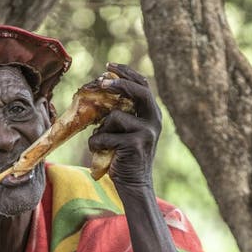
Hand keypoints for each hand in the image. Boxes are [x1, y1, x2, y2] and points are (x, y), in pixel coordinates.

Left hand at [88, 62, 161, 198]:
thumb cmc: (125, 157)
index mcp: (152, 114)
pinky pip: (105, 136)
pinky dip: (97, 144)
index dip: (126, 73)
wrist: (134, 185)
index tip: (109, 66)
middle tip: (101, 82)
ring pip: (114, 116)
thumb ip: (121, 114)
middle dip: (118, 84)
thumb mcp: (126, 132)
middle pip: (138, 91)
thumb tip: (101, 91)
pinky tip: (102, 154)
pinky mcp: (135, 144)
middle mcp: (154, 120)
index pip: (143, 85)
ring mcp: (147, 132)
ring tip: (102, 144)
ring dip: (100, 130)